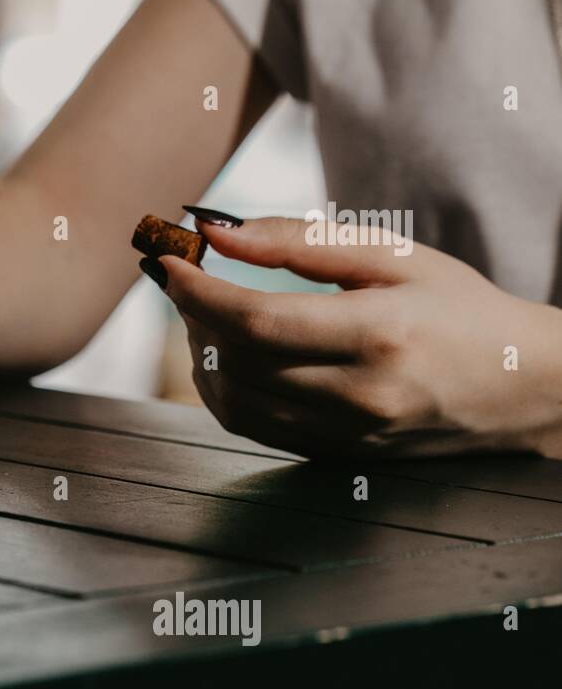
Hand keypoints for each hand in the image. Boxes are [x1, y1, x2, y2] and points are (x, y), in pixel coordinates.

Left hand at [158, 216, 561, 458]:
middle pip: (235, 361)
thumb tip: (219, 232)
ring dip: (201, 353)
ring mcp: (344, 435)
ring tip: (205, 313)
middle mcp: (358, 396)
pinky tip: (227, 353)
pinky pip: (251, 426)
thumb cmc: (460, 310)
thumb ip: (301, 241)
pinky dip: (223, 387)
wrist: (521, 388)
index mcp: (378, 336)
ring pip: (233, 401)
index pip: (255, 321)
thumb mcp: (394, 256)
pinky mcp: (334, 455)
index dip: (196, 291)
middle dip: (192, 316)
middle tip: (183, 279)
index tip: (166, 262)